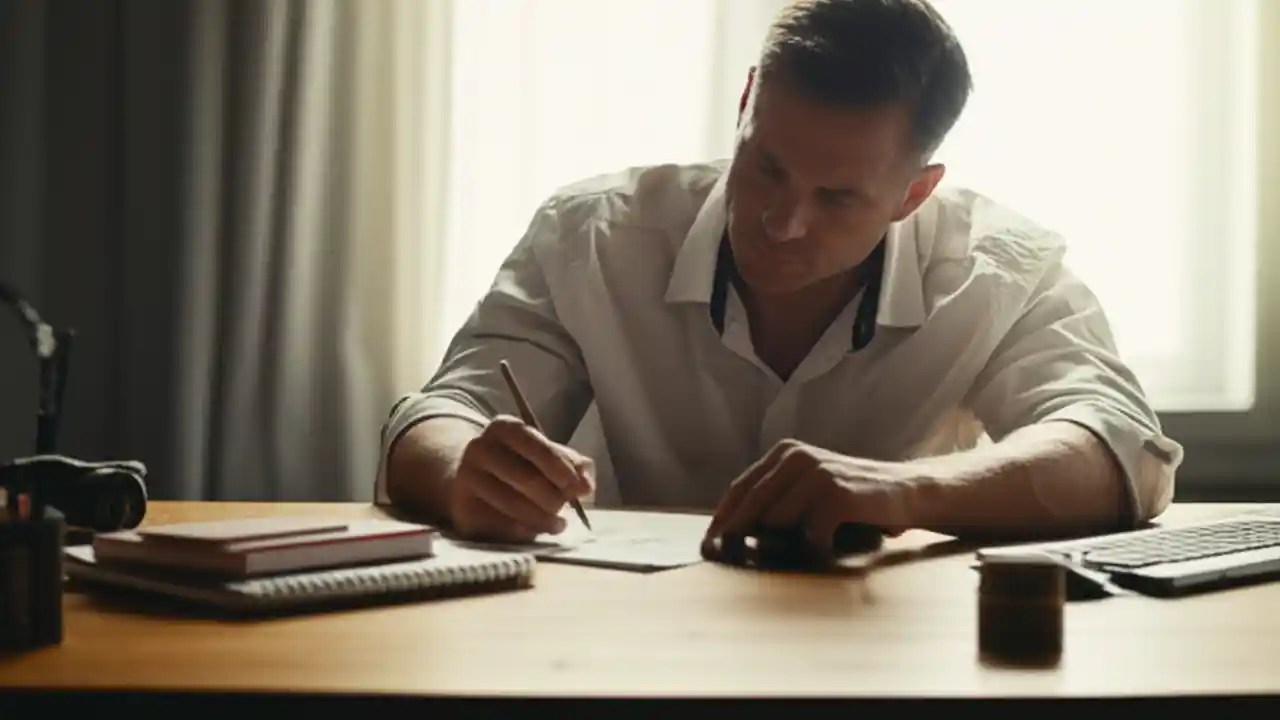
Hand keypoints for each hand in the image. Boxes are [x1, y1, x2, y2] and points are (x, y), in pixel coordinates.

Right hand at [449, 415, 593, 541]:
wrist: (471, 478)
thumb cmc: (519, 463)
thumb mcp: (544, 454)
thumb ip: (570, 465)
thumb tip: (585, 486)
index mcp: (503, 428)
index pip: (533, 444)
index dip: (559, 467)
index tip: (578, 487)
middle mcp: (479, 448)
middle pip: (525, 478)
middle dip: (553, 498)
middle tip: (565, 509)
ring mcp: (466, 479)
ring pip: (512, 505)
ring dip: (542, 519)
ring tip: (558, 525)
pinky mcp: (462, 508)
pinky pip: (499, 524)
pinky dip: (522, 531)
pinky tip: (533, 530)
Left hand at [702, 439, 927, 556]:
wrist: (904, 492)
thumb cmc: (849, 497)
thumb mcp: (805, 488)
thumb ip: (773, 499)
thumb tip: (728, 531)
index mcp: (784, 453)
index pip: (740, 488)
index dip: (721, 518)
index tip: (708, 545)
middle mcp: (796, 457)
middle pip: (750, 505)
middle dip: (735, 534)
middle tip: (726, 556)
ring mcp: (815, 473)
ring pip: (775, 522)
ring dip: (787, 543)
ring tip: (809, 542)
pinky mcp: (835, 494)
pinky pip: (808, 534)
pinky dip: (816, 548)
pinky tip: (829, 546)